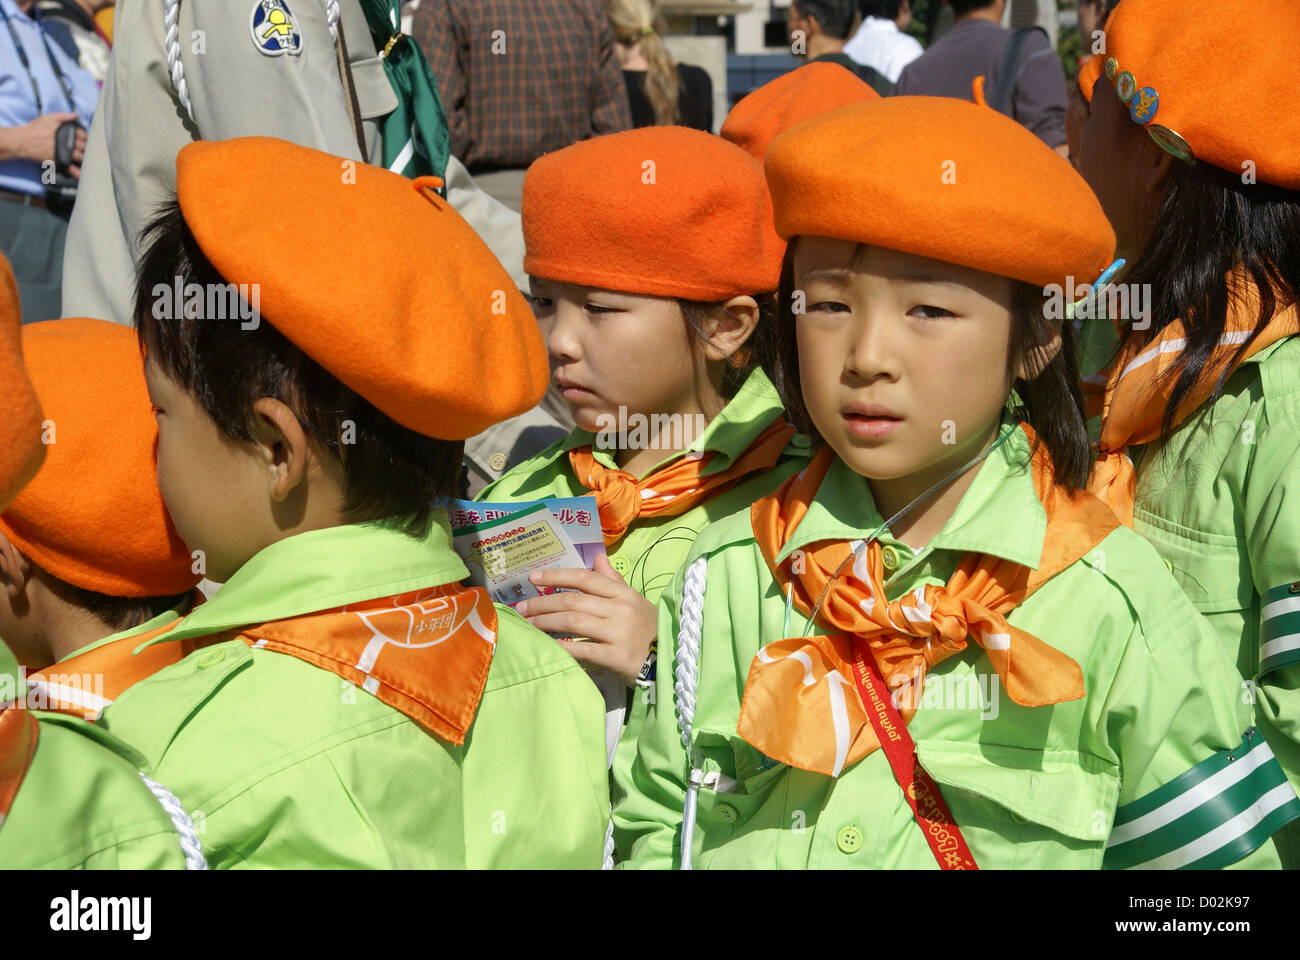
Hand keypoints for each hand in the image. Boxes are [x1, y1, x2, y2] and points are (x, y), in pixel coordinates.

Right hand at [8, 113, 82, 171]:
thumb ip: (63, 116)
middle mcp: (67, 143)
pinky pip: (69, 168)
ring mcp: (63, 153)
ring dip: (85, 159)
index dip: (85, 137)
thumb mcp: (48, 118)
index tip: (84, 140)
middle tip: (87, 150)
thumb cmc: (34, 128)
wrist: (22, 141)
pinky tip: (80, 175)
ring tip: (87, 160)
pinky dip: (75, 172)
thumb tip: (75, 114)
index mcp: (66, 131)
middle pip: (84, 147)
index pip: (83, 135)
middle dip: (87, 148)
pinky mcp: (58, 161)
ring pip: (80, 157)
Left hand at [515, 554, 657, 687]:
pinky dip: (562, 647)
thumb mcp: (634, 601)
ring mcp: (619, 633)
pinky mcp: (617, 657)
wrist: (669, 661)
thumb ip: (612, 580)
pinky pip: (583, 650)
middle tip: (521, 608)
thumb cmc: (648, 629)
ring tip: (529, 625)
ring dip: (546, 622)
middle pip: (573, 600)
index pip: (585, 578)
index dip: (557, 576)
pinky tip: (548, 646)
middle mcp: (620, 609)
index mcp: (623, 593)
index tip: (533, 578)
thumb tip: (597, 558)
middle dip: (542, 603)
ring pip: (573, 622)